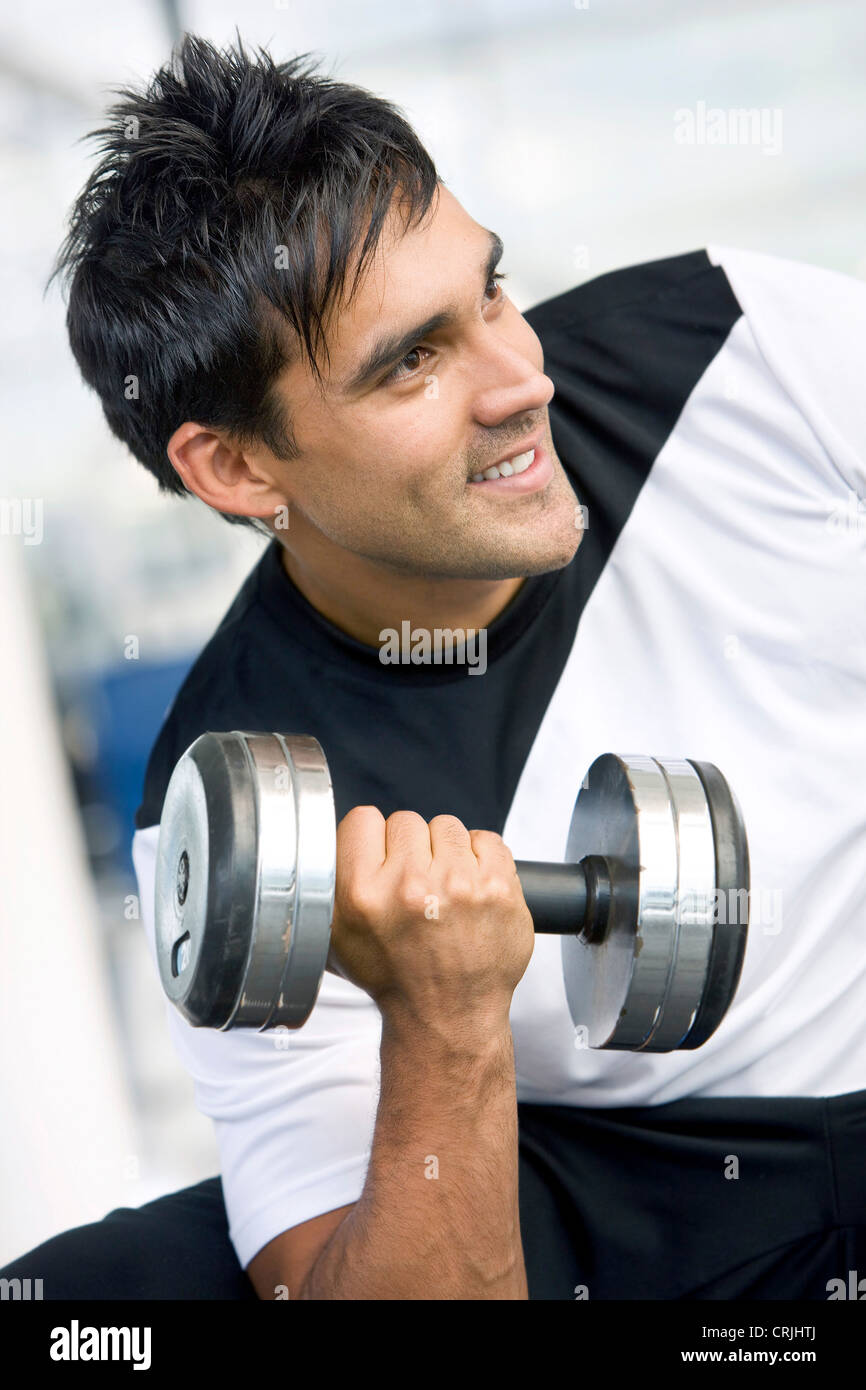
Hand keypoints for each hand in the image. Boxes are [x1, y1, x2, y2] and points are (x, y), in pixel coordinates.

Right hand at [329, 807, 534, 1037]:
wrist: (447, 1015)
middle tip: (415, 883)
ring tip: (444, 887)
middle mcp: (411, 887)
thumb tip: (330, 837)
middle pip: (406, 821)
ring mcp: (460, 886)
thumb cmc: (394, 975)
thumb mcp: (337, 937)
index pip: (363, 819)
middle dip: (410, 848)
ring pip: (447, 826)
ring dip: (446, 851)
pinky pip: (487, 840)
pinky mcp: (499, 889)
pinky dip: (481, 858)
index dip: (371, 837)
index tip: (380, 858)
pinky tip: (471, 888)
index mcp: (363, 895)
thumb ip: (332, 882)